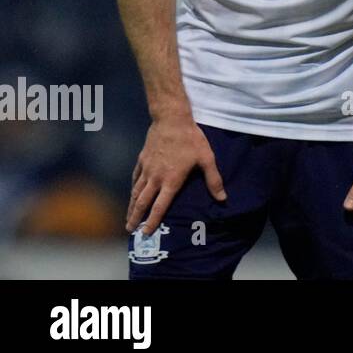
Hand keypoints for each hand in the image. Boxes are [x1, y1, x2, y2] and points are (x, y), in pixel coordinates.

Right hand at [126, 115, 225, 235]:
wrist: (171, 120)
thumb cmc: (191, 139)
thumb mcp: (207, 159)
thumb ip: (213, 180)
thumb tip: (223, 198)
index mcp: (171, 181)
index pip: (160, 207)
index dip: (153, 221)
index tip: (146, 233)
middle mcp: (155, 178)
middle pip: (143, 202)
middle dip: (136, 218)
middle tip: (130, 230)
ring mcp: (146, 169)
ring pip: (136, 191)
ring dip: (131, 206)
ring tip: (128, 217)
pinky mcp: (142, 159)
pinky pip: (135, 177)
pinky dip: (132, 188)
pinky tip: (132, 192)